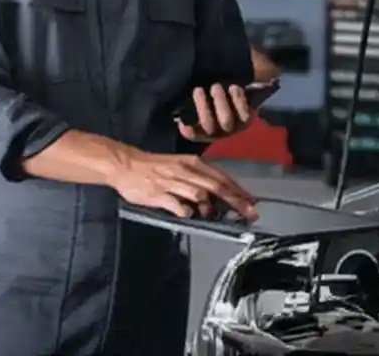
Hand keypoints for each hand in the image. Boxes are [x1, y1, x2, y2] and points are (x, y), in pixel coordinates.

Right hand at [111, 149, 257, 220]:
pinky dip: (186, 211)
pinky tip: (188, 214)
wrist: (126, 164)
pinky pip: (178, 205)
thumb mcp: (181, 167)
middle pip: (217, 187)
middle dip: (236, 201)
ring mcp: (173, 182)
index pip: (222, 178)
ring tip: (210, 214)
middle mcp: (187, 171)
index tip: (252, 203)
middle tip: (249, 214)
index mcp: (194, 164)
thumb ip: (198, 180)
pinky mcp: (159, 193)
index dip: (239, 191)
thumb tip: (217, 197)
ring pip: (200, 194)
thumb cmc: (155, 167)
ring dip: (209, 207)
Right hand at [176, 83, 252, 142]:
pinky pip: (244, 113)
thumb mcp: (204, 96)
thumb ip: (191, 99)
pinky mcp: (247, 120)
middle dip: (202, 107)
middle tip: (198, 90)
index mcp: (203, 130)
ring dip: (219, 101)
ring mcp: (233, 128)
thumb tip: (178, 98)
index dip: (188, 130)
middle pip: (208, 126)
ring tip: (215, 86)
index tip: (182, 120)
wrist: (244, 91)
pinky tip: (233, 88)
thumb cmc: (217, 94)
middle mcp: (218, 132)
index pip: (192, 134)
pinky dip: (237, 99)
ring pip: (225, 120)